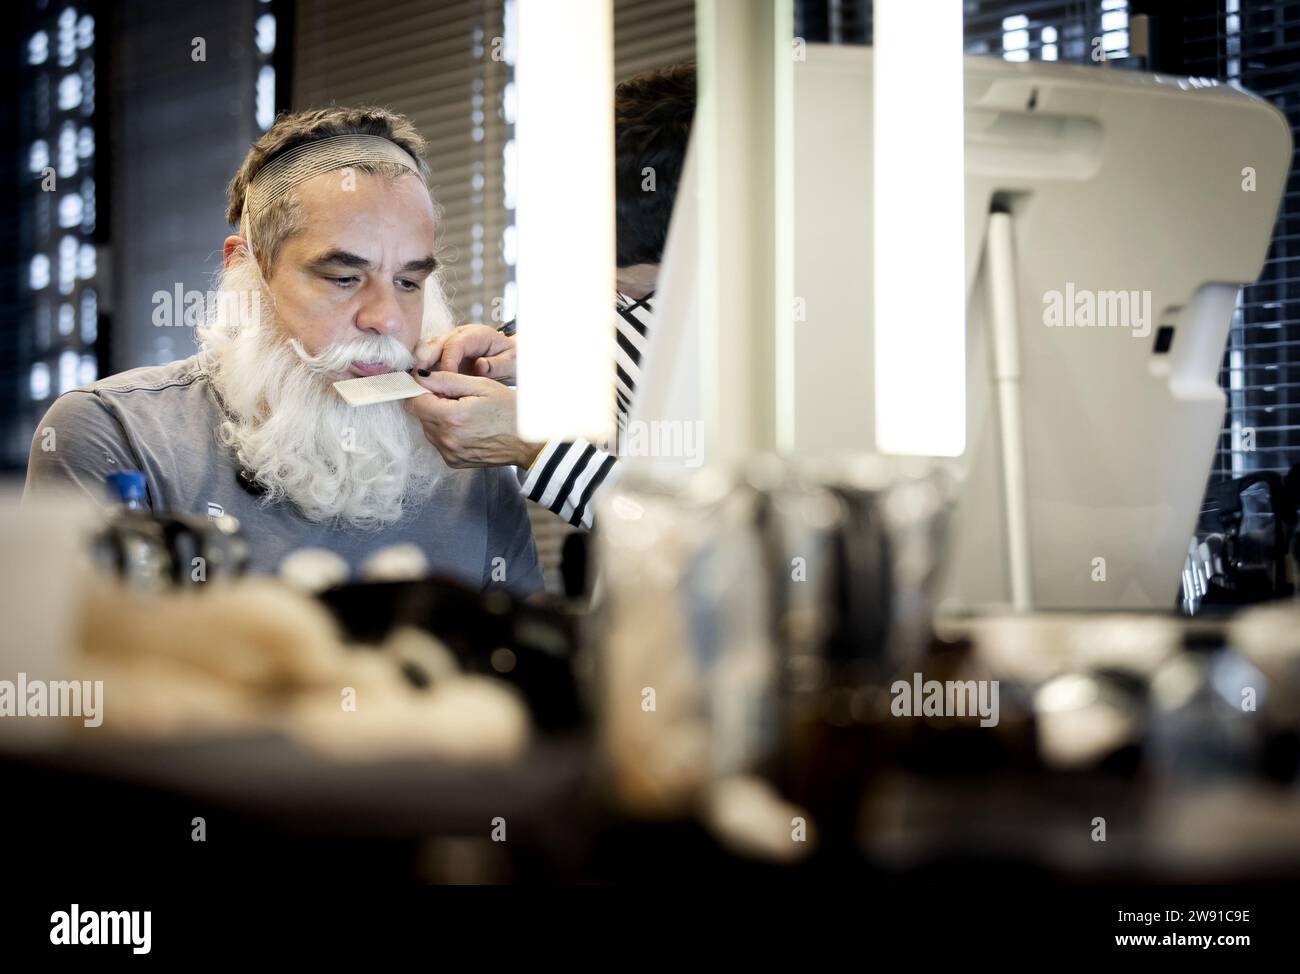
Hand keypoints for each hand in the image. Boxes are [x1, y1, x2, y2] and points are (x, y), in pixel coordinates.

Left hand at [405, 371, 541, 468]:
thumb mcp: (481, 386)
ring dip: (438, 418)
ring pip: (428, 428)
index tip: (432, 384)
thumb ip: (447, 380)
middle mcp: (446, 439)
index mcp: (451, 417)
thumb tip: (419, 375)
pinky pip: (439, 442)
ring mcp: (449, 453)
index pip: (414, 401)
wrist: (528, 442)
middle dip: (432, 402)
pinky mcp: (453, 462)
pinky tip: (467, 427)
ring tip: (464, 412)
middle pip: (420, 415)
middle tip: (457, 398)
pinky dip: (446, 432)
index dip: (420, 389)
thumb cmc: (510, 410)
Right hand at [415, 324, 516, 381]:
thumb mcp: (511, 363)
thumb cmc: (511, 360)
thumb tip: (480, 365)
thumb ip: (498, 365)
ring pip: (427, 351)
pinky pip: (428, 361)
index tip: (447, 378)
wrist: (510, 360)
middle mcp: (459, 336)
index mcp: (476, 334)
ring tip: (414, 382)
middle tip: (417, 378)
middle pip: (436, 343)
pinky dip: (422, 372)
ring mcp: (448, 344)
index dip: (448, 360)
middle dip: (425, 360)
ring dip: (419, 366)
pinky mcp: (442, 356)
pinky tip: (418, 385)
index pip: (456, 343)